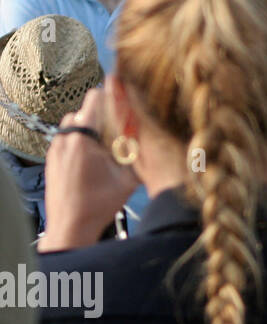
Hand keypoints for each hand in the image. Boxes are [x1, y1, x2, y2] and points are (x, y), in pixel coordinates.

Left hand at [40, 89, 139, 251]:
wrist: (70, 227)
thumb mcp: (128, 180)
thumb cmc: (98, 205)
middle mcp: (65, 140)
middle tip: (117, 130)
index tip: (124, 102)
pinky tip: (91, 159)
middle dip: (101, 115)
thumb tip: (158, 139)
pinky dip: (79, 142)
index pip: (94, 98)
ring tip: (103, 146)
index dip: (112, 96)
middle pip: (83, 110)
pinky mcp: (51, 160)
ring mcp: (55, 150)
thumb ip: (142, 155)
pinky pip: (66, 139)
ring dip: (88, 128)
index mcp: (84, 139)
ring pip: (72, 124)